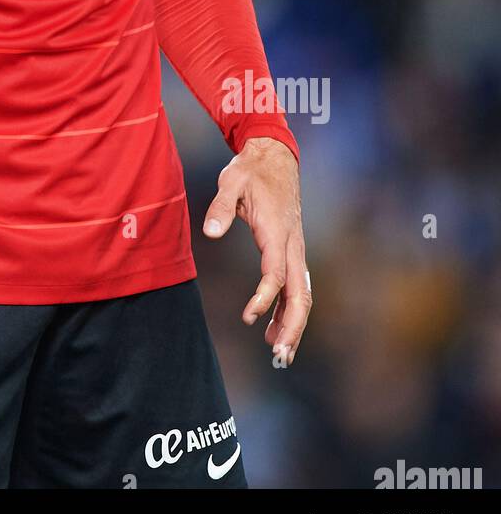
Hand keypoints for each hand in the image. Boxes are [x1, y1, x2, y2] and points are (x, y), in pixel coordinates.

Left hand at [202, 136, 310, 366]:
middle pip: (301, 293)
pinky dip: (288, 311)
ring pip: (302, 294)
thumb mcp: (231, 181)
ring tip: (279, 354)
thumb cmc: (250, 170)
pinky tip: (273, 330)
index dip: (265, 298)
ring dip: (293, 325)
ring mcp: (295, 249)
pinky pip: (295, 287)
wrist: (274, 157)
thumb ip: (221, 207)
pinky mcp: (292, 251)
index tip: (248, 317)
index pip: (276, 272)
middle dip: (293, 326)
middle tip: (279, 356)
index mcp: (277, 231)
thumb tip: (211, 233)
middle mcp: (292, 244)